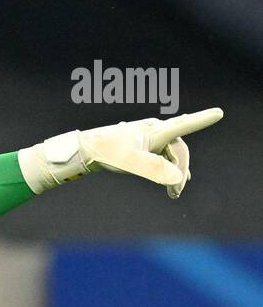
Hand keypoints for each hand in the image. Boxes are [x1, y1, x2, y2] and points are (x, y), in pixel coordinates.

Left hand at [78, 108, 222, 198]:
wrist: (88, 149)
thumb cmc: (109, 153)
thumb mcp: (132, 163)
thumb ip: (155, 169)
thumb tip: (179, 178)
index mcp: (156, 131)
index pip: (184, 124)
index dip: (202, 120)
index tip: (219, 113)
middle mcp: (156, 131)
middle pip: (178, 149)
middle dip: (181, 170)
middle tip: (176, 193)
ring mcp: (150, 137)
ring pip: (170, 154)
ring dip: (174, 173)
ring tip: (175, 193)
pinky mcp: (143, 144)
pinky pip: (162, 156)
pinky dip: (168, 169)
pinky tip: (173, 181)